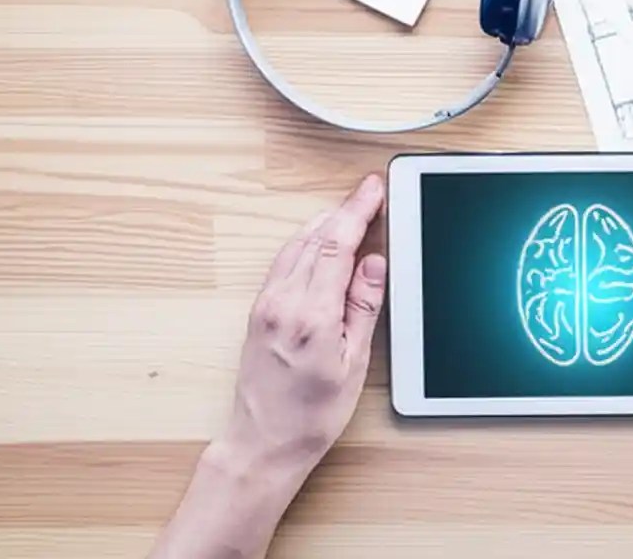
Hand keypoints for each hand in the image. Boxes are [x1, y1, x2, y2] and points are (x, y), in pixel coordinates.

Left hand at [151, 174, 388, 558]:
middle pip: (315, 237)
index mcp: (310, 315)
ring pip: (296, 245)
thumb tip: (374, 264)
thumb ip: (363, 307)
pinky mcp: (258, 311)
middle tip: (369, 194)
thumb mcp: (353, 363)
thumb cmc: (310, 415)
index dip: (357, 210)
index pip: (336, 244)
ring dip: (324, 223)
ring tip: (351, 212)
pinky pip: (284, 261)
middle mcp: (281, 303)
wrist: (263, 442)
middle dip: (344, 210)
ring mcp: (265, 305)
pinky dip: (307, 242)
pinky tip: (321, 242)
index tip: (373, 189)